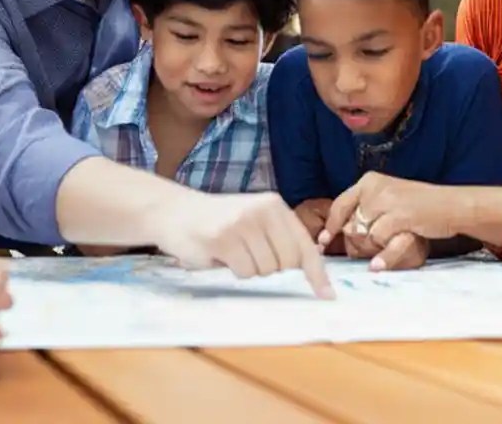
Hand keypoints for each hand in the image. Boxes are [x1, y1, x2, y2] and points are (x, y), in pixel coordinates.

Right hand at [154, 191, 333, 298]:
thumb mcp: (254, 221)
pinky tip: (219, 254)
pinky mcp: (223, 238)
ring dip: (248, 269)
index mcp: (275, 206)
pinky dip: (233, 271)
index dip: (317, 273)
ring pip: (264, 270)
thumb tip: (312, 271)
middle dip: (270, 268)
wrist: (175, 211)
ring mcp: (242, 223)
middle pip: (287, 262)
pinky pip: (243, 271)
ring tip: (231, 251)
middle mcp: (262, 211)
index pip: (304, 245)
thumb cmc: (219, 222)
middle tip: (248, 255)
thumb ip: (279, 238)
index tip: (327, 295)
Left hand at [319, 173, 460, 262]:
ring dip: (373, 246)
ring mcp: (387, 200)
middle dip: (357, 241)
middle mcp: (375, 187)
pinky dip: (381, 252)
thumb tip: (343, 230)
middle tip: (370, 248)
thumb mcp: (390, 199)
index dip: (331, 225)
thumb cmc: (422, 206)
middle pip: (350, 223)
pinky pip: (378, 239)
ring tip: (390, 243)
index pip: (340, 204)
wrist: (453, 205)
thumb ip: (368, 209)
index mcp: (370, 180)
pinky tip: (384, 258)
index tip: (323, 241)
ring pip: (363, 233)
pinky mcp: (399, 215)